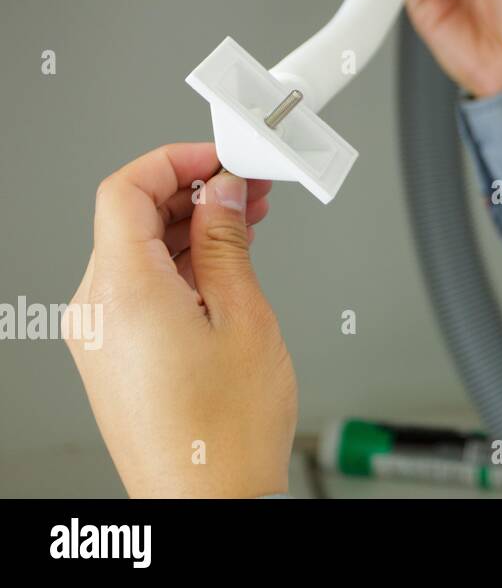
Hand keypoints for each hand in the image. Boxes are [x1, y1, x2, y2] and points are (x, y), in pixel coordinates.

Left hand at [66, 143, 295, 497]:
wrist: (211, 501)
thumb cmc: (225, 431)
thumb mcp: (245, 316)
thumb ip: (227, 242)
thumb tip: (222, 193)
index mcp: (122, 292)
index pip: (124, 190)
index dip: (174, 160)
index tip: (219, 157)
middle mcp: (97, 311)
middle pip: (130, 218)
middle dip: (193, 191)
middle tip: (250, 186)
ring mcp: (100, 336)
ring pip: (137, 252)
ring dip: (191, 228)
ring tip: (248, 222)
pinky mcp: (112, 356)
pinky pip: (138, 287)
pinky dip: (180, 264)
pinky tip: (225, 263)